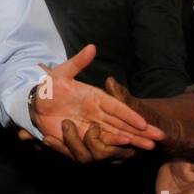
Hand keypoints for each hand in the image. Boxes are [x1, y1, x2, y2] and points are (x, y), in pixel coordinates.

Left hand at [30, 45, 164, 163]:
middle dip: (141, 131)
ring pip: (115, 134)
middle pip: (122, 124)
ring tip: (147, 145)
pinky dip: (110, 145)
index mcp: (96, 98)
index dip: (130, 115)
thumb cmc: (49, 87)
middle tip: (159, 138)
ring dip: (130, 139)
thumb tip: (92, 47)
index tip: (145, 122)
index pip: (117, 107)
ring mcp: (91, 126)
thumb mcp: (61, 73)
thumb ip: (77, 62)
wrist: (34, 104)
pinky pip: (98, 143)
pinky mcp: (82, 137)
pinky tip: (123, 146)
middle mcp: (97, 113)